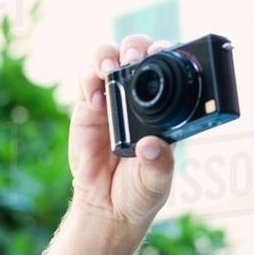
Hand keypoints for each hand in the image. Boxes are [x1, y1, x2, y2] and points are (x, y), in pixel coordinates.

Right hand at [68, 34, 176, 234]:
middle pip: (137, 54)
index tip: (162, 53)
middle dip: (135, 46)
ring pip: (108, 59)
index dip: (165, 54)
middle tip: (133, 58)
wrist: (107, 207)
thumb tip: (152, 145)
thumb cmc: (140, 191)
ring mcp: (112, 100)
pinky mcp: (87, 109)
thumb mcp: (157, 181)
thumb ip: (159, 164)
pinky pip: (85, 82)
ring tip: (108, 69)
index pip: (168, 69)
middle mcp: (138, 98)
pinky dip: (88, 81)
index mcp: (165, 108)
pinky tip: (95, 100)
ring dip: (107, 56)